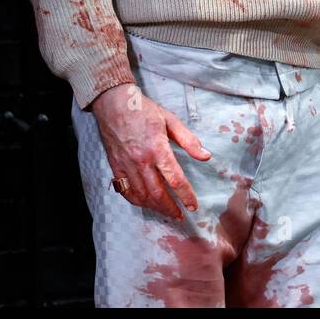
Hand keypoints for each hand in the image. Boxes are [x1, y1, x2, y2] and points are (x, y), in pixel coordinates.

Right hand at [90, 83, 211, 219]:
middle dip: (170, 208)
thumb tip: (206, 156)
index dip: (186, 195)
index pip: (175, 179)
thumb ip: (188, 140)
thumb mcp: (170, 120)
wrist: (113, 103)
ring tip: (165, 211)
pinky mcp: (116, 166)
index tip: (193, 206)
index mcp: (157, 148)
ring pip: (141, 195)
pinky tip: (145, 203)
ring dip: (155, 207)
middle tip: (180, 215)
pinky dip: (136, 201)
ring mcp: (126, 165)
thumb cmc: (143, 110)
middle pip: (157, 194)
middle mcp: (141, 160)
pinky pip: (126, 191)